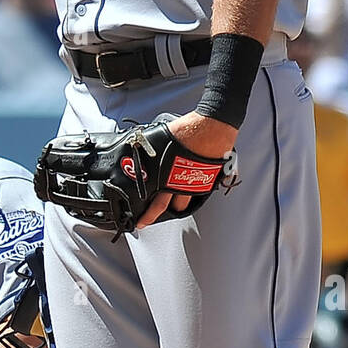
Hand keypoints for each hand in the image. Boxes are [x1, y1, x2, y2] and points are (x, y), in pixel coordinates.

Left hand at [136, 111, 238, 228]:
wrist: (212, 124)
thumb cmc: (188, 129)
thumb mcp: (159, 139)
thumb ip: (147, 150)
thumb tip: (134, 148)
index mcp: (167, 178)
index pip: (156, 205)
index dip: (147, 217)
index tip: (141, 223)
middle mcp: (183, 184)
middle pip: (173, 208)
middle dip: (164, 213)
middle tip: (157, 215)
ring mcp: (197, 183)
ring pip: (187, 201)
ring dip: (179, 202)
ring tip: (174, 200)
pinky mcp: (210, 178)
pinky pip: (199, 190)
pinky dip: (192, 190)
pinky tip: (189, 186)